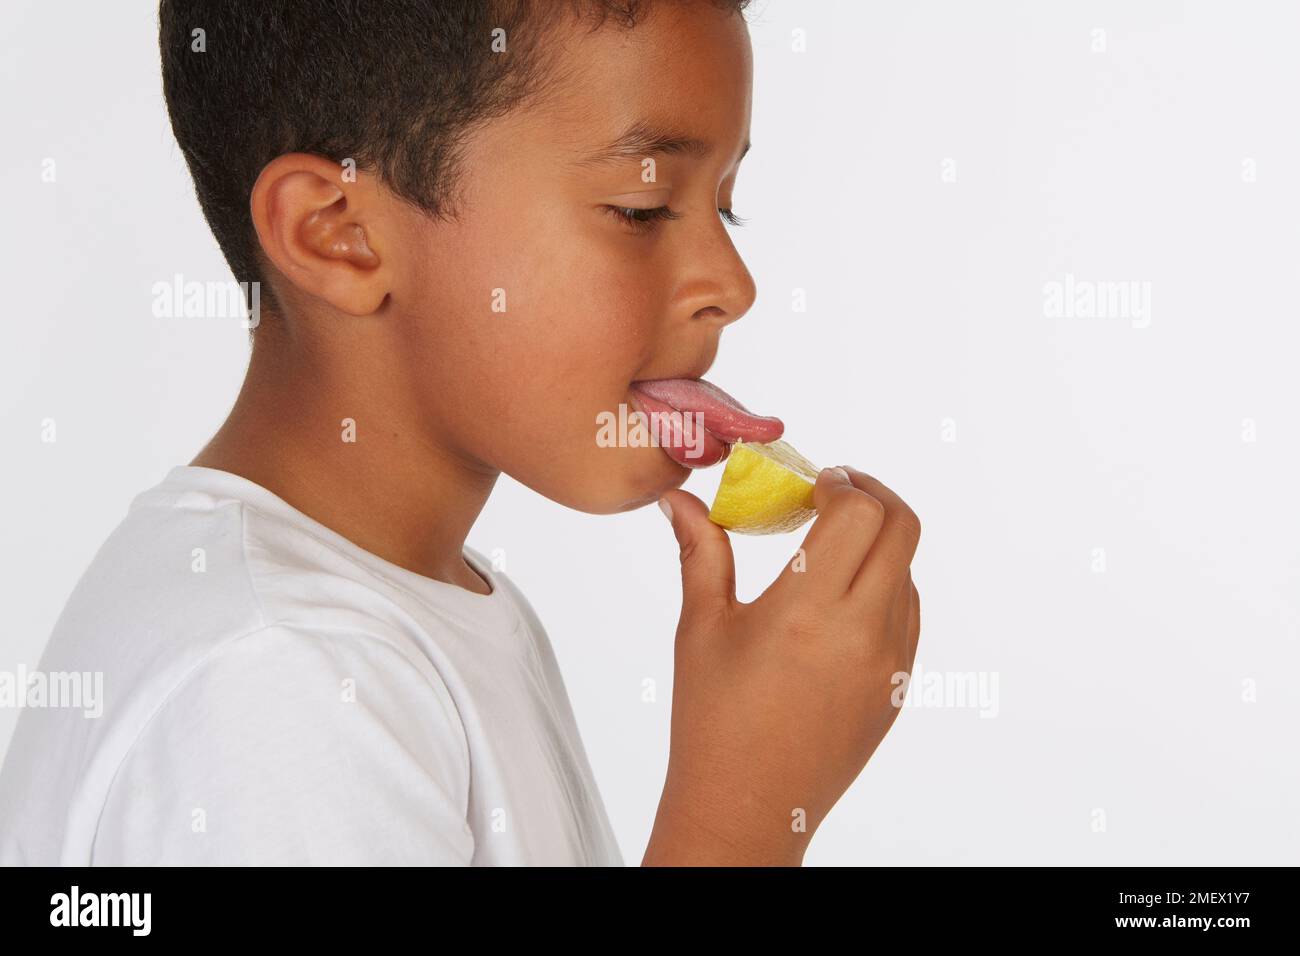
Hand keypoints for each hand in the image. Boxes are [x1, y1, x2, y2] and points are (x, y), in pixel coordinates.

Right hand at [643, 466, 920, 865]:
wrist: (746, 807)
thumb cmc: (712, 720)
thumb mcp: (702, 628)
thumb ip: (700, 551)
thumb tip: (676, 498)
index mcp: (807, 611)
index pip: (859, 513)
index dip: (840, 484)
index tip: (813, 483)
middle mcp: (861, 632)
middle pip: (903, 528)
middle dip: (872, 495)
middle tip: (834, 493)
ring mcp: (889, 662)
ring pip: (908, 570)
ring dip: (879, 542)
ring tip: (829, 547)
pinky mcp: (898, 687)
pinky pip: (906, 614)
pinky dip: (884, 584)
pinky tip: (839, 596)